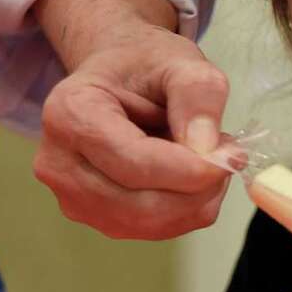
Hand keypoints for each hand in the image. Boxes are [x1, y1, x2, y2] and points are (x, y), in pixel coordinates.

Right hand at [34, 26, 231, 239]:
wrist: (119, 74)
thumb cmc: (145, 64)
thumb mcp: (181, 61)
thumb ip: (198, 94)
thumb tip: (206, 149)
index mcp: (71, 112)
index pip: (133, 161)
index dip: (189, 169)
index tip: (233, 156)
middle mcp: (59, 163)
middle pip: (139, 203)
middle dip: (198, 189)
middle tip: (231, 155)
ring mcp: (71, 196)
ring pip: (147, 224)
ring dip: (195, 201)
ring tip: (211, 159)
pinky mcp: (93, 216)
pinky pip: (150, 230)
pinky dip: (184, 210)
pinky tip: (193, 176)